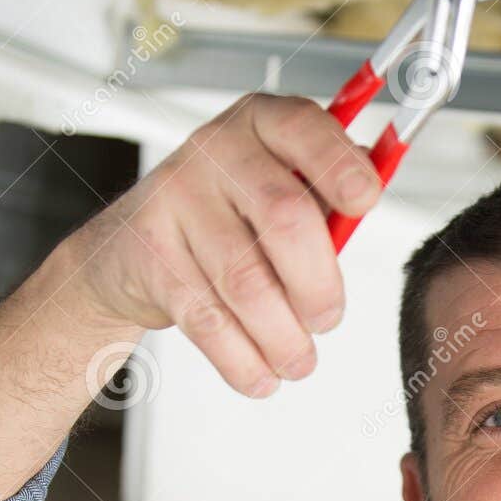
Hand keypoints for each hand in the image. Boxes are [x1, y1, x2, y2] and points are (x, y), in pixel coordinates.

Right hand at [62, 93, 381, 397]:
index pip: (302, 127)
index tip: (365, 201)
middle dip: (319, 287)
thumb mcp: (279, 187)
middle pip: (286, 220)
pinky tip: (262, 375)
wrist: (128, 251)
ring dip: (284, 338)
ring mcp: (175, 199)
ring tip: (298, 360)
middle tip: (327, 319)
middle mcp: (214, 152)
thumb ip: (327, 191)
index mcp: (258, 124)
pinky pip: (209, 320)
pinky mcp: (152, 255)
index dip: (339, 166)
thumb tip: (372, 182)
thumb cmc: (227, 217)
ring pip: (248, 283)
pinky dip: (244, 360)